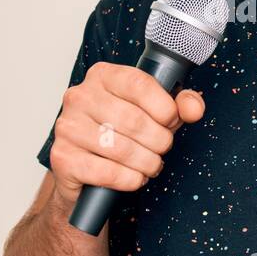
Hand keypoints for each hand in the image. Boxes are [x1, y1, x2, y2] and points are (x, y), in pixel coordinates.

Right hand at [48, 61, 205, 203]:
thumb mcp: (155, 113)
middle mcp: (79, 96)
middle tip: (162, 148)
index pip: (139, 84)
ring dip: (147, 163)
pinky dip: (130, 180)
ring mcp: (67, 127)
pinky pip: (107, 172)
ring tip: (151, 164)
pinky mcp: (63, 158)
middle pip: (133, 120)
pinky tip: (134, 177)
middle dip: (159, 141)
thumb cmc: (122, 135)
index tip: (171, 121)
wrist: (85, 171)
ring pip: (122, 149)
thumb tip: (193, 108)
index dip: (164, 107)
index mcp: (102, 76)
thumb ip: (180, 105)